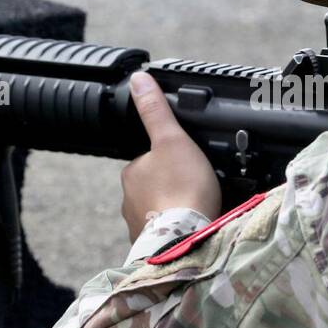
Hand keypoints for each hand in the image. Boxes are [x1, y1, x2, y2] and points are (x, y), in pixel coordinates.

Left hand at [120, 70, 221, 239]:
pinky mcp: (154, 247)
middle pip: (155, 184)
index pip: (149, 158)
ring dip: (176, 207)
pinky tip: (194, 226)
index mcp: (131, 172)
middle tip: (198, 185)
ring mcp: (140, 225)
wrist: (188, 240)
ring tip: (198, 206)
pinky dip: (178, 229)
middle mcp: (129, 200)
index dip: (171, 158)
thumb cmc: (182, 190)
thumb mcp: (173, 139)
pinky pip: (167, 232)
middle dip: (174, 184)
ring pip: (160, 209)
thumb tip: (139, 80)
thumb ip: (156, 111)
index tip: (189, 163)